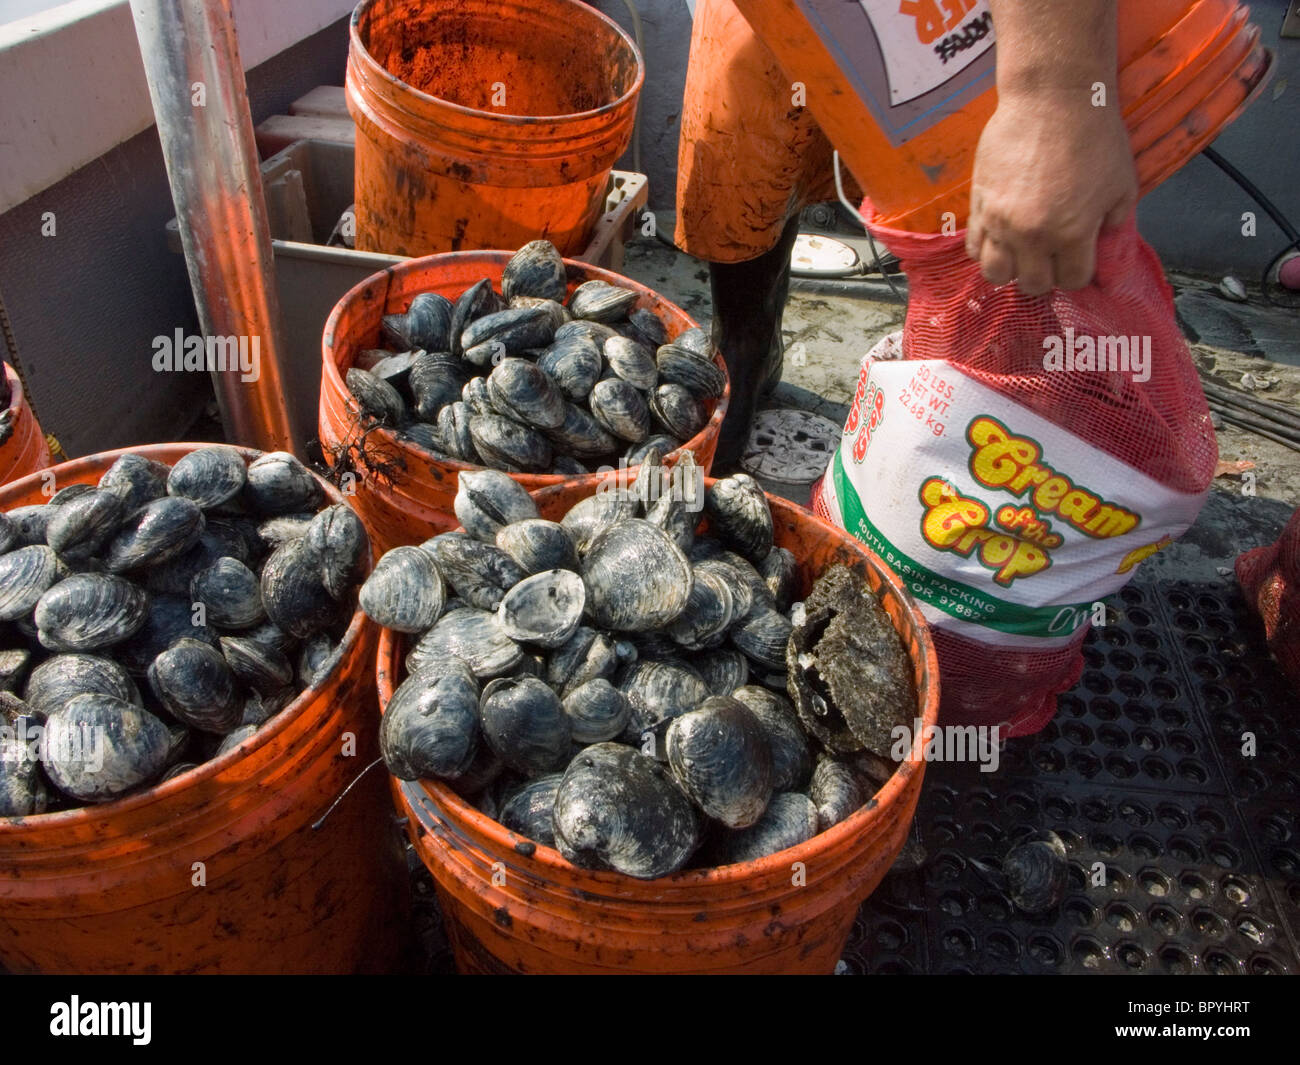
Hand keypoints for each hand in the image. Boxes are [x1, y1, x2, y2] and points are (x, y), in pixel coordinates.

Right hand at [966, 91, 1137, 294]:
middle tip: (1047, 257)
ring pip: (995, 273)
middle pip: (1032, 284)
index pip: (1072, 280)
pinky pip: (973, 246)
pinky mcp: (979, 205)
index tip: (1075, 259)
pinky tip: (998, 235)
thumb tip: (1100, 241)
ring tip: (1018, 252)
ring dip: (1010, 269)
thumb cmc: (1095, 136)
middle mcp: (1033, 236)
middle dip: (1043, 275)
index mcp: (1073, 233)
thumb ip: (1113, 221)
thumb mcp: (1123, 182)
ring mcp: (1001, 222)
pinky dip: (986, 248)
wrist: (1052, 97)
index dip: (1076, 273)